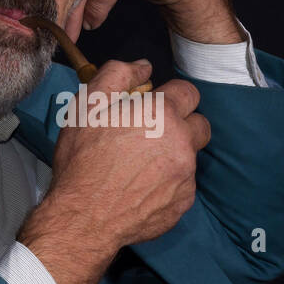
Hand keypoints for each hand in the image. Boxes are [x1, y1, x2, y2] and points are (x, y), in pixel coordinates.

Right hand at [16, 59, 211, 283]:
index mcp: (163, 115)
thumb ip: (118, 74)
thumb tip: (144, 67)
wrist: (84, 216)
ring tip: (140, 165)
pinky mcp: (183, 204)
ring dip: (173, 155)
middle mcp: (183, 144)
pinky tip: (141, 188)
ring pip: (190, 156)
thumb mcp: (88, 106)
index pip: (189, 92)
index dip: (171, 95)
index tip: (152, 107)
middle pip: (200, 124)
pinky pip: (183, 186)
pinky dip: (168, 184)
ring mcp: (186, 176)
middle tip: (151, 135)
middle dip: (182, 124)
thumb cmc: (83, 160)